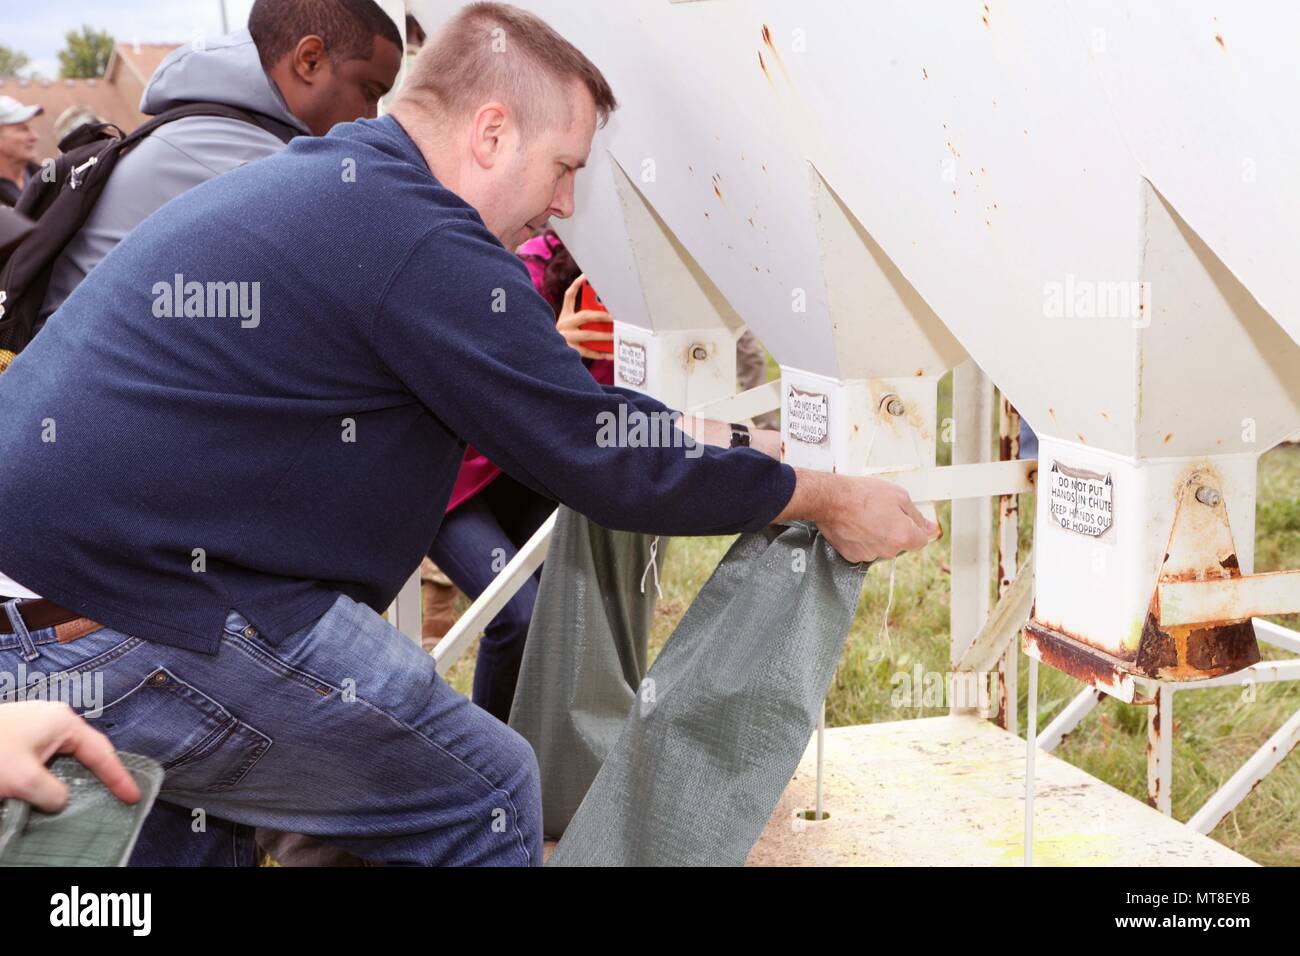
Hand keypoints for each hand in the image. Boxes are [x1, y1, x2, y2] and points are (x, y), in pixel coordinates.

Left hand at [0, 701, 140, 810]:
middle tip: (111, 797)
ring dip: (66, 779)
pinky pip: (42, 759)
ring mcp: (32, 727)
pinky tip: (42, 792)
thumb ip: (53, 792)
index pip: (101, 752)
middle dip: (96, 776)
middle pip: (83, 753)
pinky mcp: (15, 737)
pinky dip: (47, 777)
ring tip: (77, 798)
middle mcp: (51, 720)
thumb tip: (58, 799)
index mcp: (62, 722)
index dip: (118, 776)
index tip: (131, 796)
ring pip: (60, 758)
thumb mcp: (24, 779)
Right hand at [557, 274, 613, 359]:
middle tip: (614, 316)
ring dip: (603, 335)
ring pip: (588, 334)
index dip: (577, 284)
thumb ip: (582, 318)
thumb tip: (603, 313)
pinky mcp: (569, 351)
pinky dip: (599, 353)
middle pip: (584, 316)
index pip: (569, 296)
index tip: (586, 276)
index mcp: (564, 315)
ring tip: (615, 336)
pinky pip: (587, 352)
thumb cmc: (564, 336)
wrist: (546, 352)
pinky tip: (610, 354)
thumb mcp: (568, 323)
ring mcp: (566, 338)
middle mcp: (564, 325)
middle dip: (601, 315)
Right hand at [777, 470, 938, 562]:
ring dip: (878, 536)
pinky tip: (855, 525)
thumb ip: (916, 514)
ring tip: (865, 517)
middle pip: (900, 545)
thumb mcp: (898, 495)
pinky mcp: (853, 556)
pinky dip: (862, 540)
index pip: (921, 541)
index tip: (908, 520)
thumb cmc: (863, 494)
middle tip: (882, 512)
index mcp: (903, 536)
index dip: (916, 529)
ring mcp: (869, 555)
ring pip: (881, 548)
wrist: (830, 500)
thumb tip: (930, 528)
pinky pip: (864, 550)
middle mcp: (888, 550)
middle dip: (895, 531)